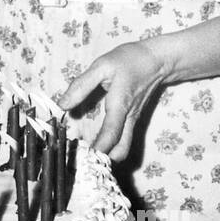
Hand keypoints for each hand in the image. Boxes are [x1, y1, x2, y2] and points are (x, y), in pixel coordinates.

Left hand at [56, 41, 166, 160]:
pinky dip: (111, 147)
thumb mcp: (102, 66)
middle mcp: (128, 118)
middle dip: (103, 160)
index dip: (98, 149)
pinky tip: (95, 144)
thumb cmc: (129, 60)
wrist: (157, 60)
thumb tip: (62, 105)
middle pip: (121, 152)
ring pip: (123, 148)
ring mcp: (133, 121)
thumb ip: (81, 85)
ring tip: (86, 153)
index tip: (83, 157)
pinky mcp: (132, 120)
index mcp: (120, 106)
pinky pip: (123, 140)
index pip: (111, 134)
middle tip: (82, 158)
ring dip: (108, 155)